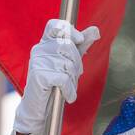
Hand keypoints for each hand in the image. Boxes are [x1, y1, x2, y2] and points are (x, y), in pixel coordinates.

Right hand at [12, 18, 99, 134]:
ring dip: (73, 80)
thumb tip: (96, 30)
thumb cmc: (54, 84)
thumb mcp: (69, 62)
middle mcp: (39, 50)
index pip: (55, 25)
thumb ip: (81, 46)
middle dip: (77, 64)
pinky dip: (69, 90)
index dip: (69, 29)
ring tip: (66, 87)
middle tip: (72, 76)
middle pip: (68, 47)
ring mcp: (38, 62)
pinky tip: (67, 96)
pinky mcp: (39, 76)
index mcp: (45, 43)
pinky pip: (64, 79)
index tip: (80, 39)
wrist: (38, 108)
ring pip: (68, 64)